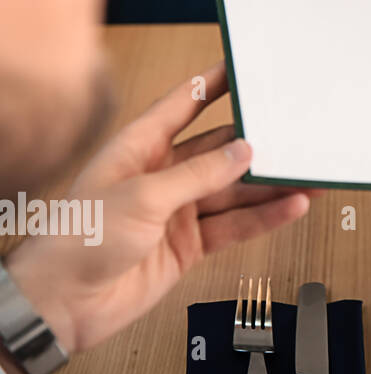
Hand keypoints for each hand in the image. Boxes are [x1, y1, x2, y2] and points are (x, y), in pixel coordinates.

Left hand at [2, 61, 314, 361]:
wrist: (62, 303)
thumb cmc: (80, 239)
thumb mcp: (142, 196)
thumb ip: (198, 174)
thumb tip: (242, 152)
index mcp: (139, 148)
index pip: (183, 105)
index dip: (214, 85)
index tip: (245, 69)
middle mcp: (160, 175)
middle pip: (218, 151)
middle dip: (255, 143)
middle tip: (293, 133)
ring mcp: (176, 211)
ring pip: (233, 191)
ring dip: (268, 186)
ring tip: (305, 176)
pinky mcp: (188, 244)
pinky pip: (235, 225)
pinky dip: (264, 217)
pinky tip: (290, 207)